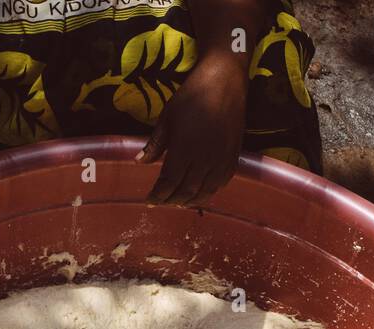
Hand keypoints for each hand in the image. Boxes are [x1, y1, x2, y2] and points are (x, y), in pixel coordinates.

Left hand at [139, 54, 247, 205]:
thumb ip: (155, 144)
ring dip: (190, 200)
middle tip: (161, 201)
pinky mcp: (233, 157)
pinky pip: (221, 183)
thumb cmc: (192, 96)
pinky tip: (200, 192)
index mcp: (184, 151)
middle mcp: (204, 160)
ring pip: (205, 191)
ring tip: (179, 201)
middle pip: (186, 191)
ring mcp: (221, 160)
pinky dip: (209, 192)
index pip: (169, 183)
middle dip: (171, 200)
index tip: (149, 199)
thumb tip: (139, 162)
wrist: (224, 81)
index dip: (158, 194)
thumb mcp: (167, 117)